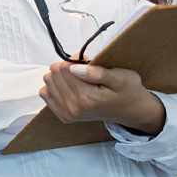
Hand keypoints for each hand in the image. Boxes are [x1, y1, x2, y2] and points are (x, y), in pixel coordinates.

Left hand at [41, 62, 166, 135]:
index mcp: (87, 98)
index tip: (86, 62)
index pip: (64, 68)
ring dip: (61, 76)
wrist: (131, 111)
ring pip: (48, 82)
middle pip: (54, 73)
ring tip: (79, 80)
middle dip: (67, 67)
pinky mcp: (64, 116)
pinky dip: (55, 87)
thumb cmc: (128, 92)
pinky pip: (45, 94)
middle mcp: (75, 108)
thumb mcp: (120, 77)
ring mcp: (68, 114)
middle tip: (84, 71)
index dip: (74, 60)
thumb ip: (97, 72)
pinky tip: (70, 87)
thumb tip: (73, 67)